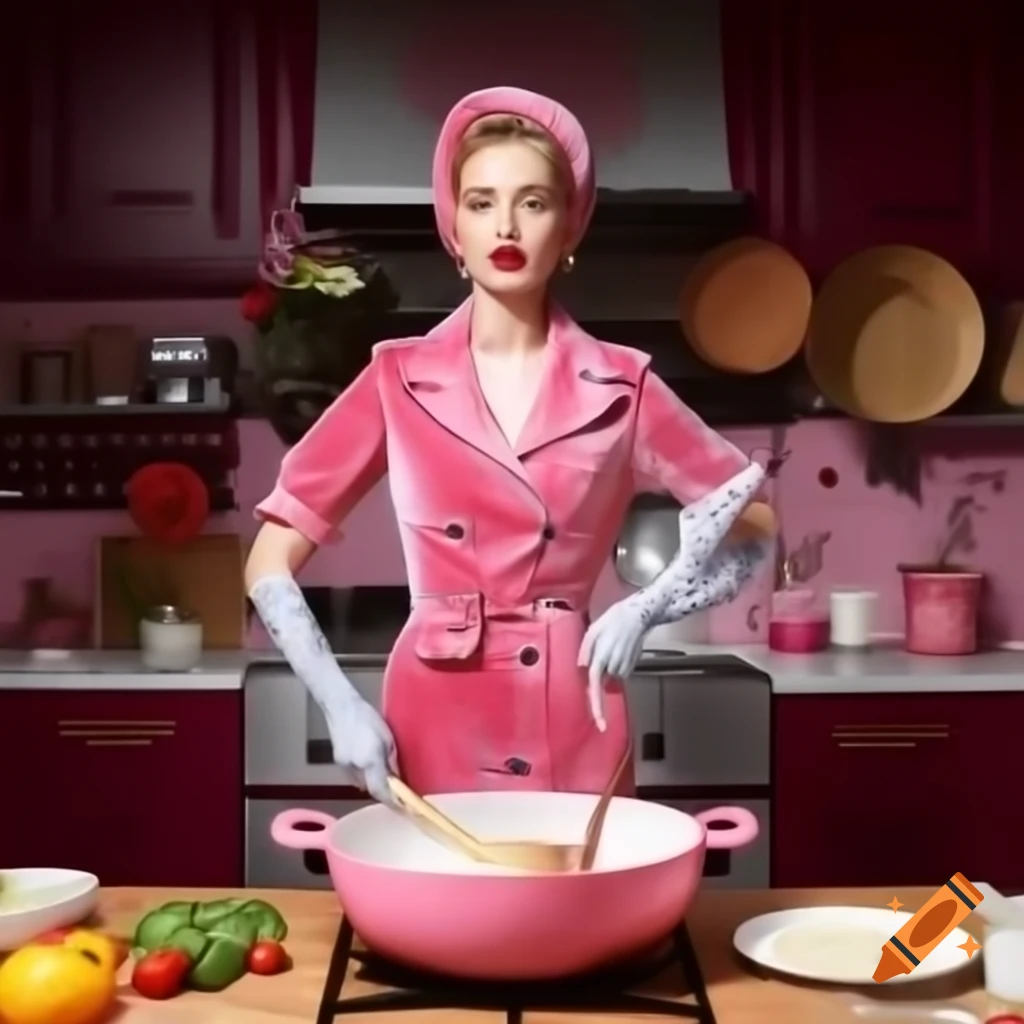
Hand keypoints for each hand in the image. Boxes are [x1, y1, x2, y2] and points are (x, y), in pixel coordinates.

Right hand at [325, 696, 398, 804]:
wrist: (341, 707)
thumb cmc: (369, 718)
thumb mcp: (388, 739)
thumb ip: (391, 762)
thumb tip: (397, 779)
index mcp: (370, 760)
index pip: (381, 791)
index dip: (393, 802)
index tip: (404, 808)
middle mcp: (356, 768)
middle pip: (372, 790)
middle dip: (385, 793)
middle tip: (398, 792)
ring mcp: (344, 766)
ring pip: (362, 784)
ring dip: (374, 784)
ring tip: (385, 778)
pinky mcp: (338, 763)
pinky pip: (354, 776)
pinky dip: (364, 776)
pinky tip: (370, 767)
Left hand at [577, 595, 649, 732]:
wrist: (638, 616)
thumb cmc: (613, 621)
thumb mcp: (592, 630)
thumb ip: (585, 650)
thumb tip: (582, 667)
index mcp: (601, 658)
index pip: (596, 687)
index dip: (597, 707)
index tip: (601, 724)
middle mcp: (614, 666)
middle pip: (601, 680)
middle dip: (598, 671)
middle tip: (601, 647)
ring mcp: (625, 667)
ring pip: (610, 675)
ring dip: (607, 664)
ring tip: (610, 644)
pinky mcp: (631, 666)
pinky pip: (618, 671)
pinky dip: (616, 662)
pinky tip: (619, 647)